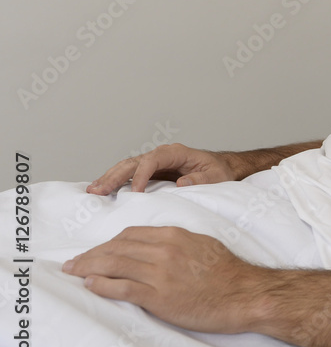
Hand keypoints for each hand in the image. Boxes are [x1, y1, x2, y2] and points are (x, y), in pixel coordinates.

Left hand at [61, 226, 267, 333]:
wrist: (243, 293)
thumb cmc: (227, 271)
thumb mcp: (202, 243)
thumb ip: (177, 241)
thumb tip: (157, 245)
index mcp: (173, 235)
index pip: (130, 234)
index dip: (109, 242)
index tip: (99, 250)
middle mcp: (163, 250)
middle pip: (117, 247)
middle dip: (92, 254)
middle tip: (75, 261)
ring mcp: (159, 273)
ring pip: (113, 264)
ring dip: (88, 267)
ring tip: (74, 271)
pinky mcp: (158, 296)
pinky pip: (121, 288)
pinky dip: (101, 285)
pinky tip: (90, 284)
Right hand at [87, 143, 239, 194]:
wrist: (221, 168)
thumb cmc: (219, 171)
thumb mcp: (216, 177)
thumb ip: (201, 179)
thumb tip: (182, 182)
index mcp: (176, 153)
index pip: (152, 160)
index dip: (141, 175)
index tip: (135, 193)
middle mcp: (162, 155)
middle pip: (134, 162)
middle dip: (115, 176)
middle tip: (98, 190)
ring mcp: (154, 163)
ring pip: (127, 167)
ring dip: (110, 178)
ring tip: (93, 190)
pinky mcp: (151, 172)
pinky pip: (130, 174)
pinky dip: (115, 181)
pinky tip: (102, 189)